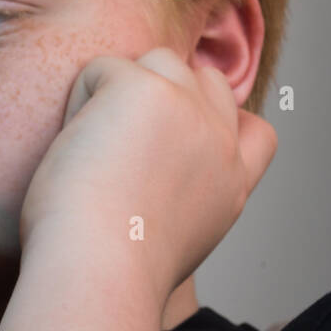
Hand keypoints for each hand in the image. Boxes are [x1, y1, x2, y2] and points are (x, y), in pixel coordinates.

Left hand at [18, 47, 276, 303]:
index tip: (171, 144)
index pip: (254, 132)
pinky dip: (78, 99)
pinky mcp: (143, 88)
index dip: (216, 122)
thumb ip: (182, 198)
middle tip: (114, 147)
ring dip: (117, 91)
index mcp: (232, 184)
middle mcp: (219, 143)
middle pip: (202, 81)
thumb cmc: (111, 268)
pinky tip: (75, 144)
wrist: (98, 267)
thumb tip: (149, 181)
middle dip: (159, 97)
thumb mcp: (173, 240)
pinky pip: (101, 69)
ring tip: (92, 146)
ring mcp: (187, 109)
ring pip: (155, 62)